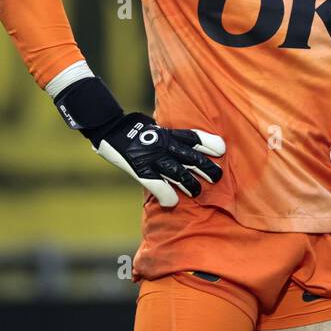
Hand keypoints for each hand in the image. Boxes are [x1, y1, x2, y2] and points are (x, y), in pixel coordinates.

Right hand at [53, 75, 224, 207]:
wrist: (109, 128)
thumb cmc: (134, 129)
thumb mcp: (156, 127)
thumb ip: (170, 136)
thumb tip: (189, 143)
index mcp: (168, 133)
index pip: (194, 137)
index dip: (209, 143)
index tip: (222, 150)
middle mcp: (164, 145)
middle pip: (191, 157)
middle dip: (207, 168)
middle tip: (217, 177)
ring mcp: (152, 158)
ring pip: (178, 173)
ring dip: (190, 184)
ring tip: (198, 192)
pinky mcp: (140, 169)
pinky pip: (157, 185)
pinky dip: (166, 195)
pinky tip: (173, 202)